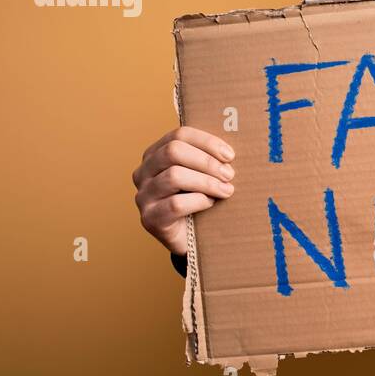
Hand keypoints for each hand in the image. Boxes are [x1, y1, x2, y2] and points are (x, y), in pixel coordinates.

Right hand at [132, 126, 236, 255]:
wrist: (190, 240)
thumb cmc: (198, 201)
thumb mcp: (201, 175)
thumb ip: (207, 159)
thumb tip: (230, 151)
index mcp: (155, 155)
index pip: (179, 135)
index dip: (207, 142)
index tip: (229, 155)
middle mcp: (143, 172)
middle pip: (173, 151)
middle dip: (206, 161)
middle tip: (229, 174)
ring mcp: (143, 196)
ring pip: (174, 176)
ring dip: (207, 182)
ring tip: (226, 190)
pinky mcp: (150, 219)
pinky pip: (176, 204)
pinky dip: (199, 201)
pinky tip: (210, 204)